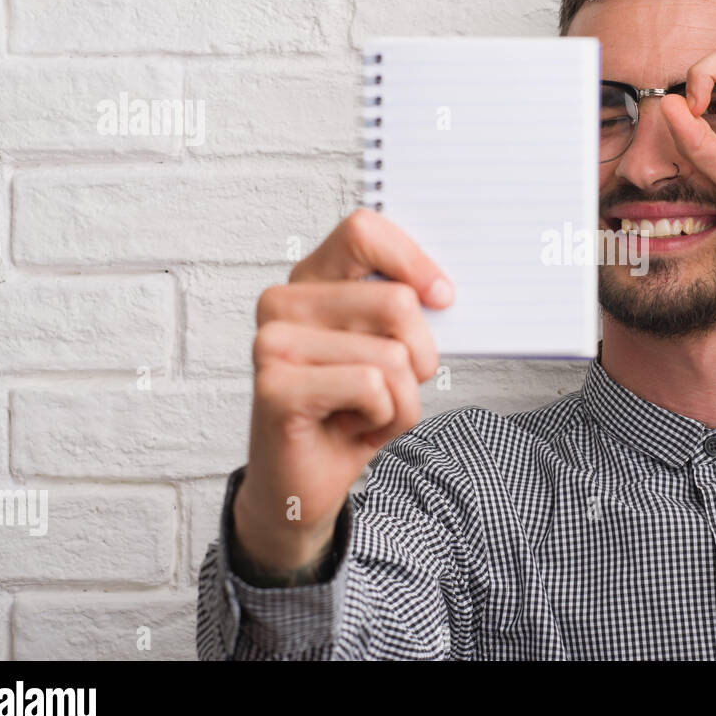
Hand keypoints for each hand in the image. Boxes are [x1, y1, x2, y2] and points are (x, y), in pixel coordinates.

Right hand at [232, 209, 453, 578]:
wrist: (306, 484)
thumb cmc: (352, 411)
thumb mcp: (389, 350)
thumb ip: (404, 312)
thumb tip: (442, 293)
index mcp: (311, 280)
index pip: (363, 231)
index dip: (413, 261)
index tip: (442, 298)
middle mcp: (283, 303)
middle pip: (397, 302)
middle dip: (420, 358)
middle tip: (394, 389)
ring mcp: (273, 343)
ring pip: (392, 355)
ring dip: (402, 400)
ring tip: (368, 414)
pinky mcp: (275, 386)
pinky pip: (372, 387)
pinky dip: (385, 419)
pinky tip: (353, 428)